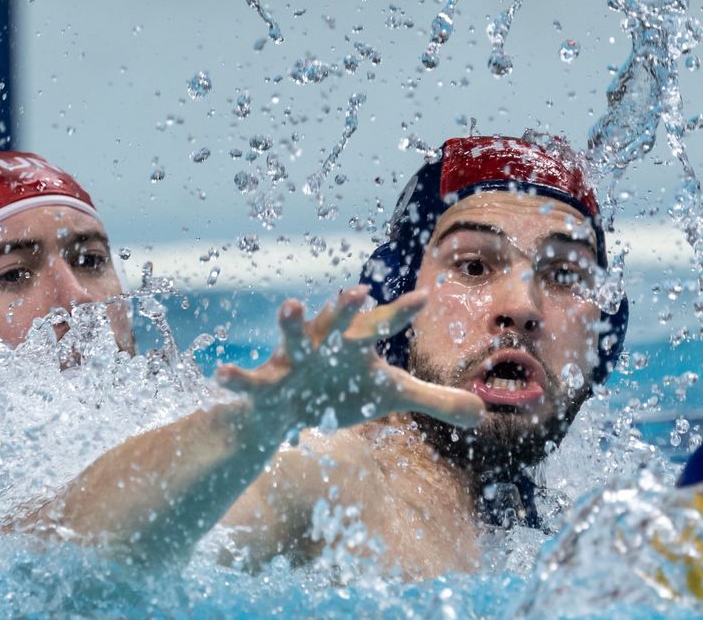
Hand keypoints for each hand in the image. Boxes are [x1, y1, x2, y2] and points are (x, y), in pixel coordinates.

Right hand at [215, 286, 483, 435]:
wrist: (292, 405)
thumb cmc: (345, 389)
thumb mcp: (391, 395)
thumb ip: (436, 400)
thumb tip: (483, 412)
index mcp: (358, 344)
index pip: (385, 325)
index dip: (404, 313)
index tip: (425, 297)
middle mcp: (327, 344)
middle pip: (339, 323)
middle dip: (346, 307)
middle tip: (359, 290)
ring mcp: (295, 361)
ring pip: (293, 339)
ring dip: (292, 323)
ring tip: (290, 305)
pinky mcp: (270, 384)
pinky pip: (251, 382)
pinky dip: (237, 379)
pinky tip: (219, 375)